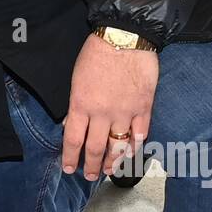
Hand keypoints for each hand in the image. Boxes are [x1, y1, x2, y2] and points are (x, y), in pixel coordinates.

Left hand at [62, 33, 158, 181]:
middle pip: (96, 148)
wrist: (125, 36)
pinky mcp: (143, 107)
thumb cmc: (97, 52)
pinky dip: (135, 146)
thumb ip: (77, 103)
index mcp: (81, 104)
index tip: (69, 167)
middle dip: (92, 166)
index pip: (72, 139)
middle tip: (90, 176)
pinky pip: (140, 134)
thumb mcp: (77, 78)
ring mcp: (125, 112)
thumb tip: (75, 122)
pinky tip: (131, 153)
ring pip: (118, 147)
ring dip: (113, 162)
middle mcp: (102, 113)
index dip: (70, 157)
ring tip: (110, 171)